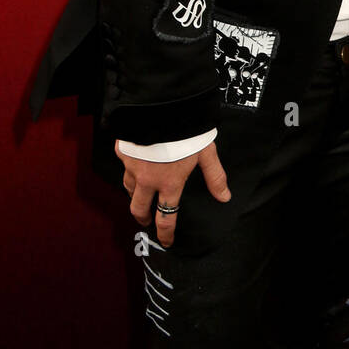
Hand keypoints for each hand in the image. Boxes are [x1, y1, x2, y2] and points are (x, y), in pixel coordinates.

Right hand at [116, 141, 230, 247]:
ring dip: (134, 195)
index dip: (166, 233)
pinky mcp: (123, 151)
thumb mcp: (206, 152)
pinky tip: (134, 163)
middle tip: (145, 221)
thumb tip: (225, 197)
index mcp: (169, 183)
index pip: (166, 217)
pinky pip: (124, 166)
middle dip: (142, 218)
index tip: (166, 241)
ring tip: (139, 195)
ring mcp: (132, 167)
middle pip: (138, 209)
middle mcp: (147, 180)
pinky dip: (129, 169)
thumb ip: (215, 176)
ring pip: (128, 189)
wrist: (162, 107)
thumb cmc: (187, 130)